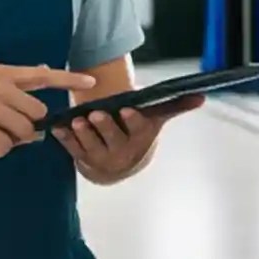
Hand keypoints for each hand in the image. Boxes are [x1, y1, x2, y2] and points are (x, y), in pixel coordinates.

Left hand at [51, 94, 205, 182]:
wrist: (121, 162)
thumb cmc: (138, 132)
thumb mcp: (155, 119)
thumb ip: (174, 105)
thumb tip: (202, 96)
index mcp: (139, 138)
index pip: (138, 129)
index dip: (132, 120)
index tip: (127, 109)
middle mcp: (122, 152)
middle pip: (112, 139)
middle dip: (104, 127)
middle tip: (95, 114)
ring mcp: (101, 158)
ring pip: (91, 147)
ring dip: (83, 134)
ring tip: (76, 121)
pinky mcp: (82, 159)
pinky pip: (72, 150)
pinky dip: (65, 139)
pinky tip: (57, 127)